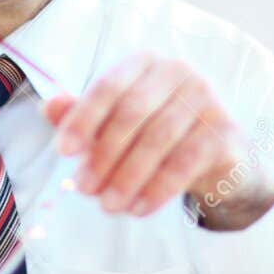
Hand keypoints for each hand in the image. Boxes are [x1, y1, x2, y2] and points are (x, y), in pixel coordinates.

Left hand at [44, 52, 273, 230]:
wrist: (218, 159)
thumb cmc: (157, 135)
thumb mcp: (117, 125)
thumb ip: (83, 116)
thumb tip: (48, 107)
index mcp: (146, 64)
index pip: (109, 87)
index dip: (83, 119)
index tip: (63, 151)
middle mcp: (179, 73)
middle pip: (133, 113)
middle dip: (104, 154)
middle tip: (84, 189)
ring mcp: (207, 100)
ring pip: (158, 139)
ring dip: (128, 176)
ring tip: (108, 206)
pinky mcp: (225, 132)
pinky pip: (186, 161)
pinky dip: (158, 188)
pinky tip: (139, 209)